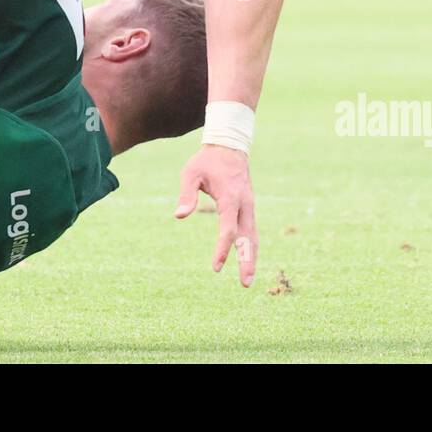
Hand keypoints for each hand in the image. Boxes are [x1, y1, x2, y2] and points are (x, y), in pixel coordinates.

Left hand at [175, 144, 256, 287]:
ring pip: (253, 236)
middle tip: (245, 284)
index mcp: (230, 197)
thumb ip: (186, 194)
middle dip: (247, 261)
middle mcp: (244, 204)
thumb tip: (179, 216)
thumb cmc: (207, 161)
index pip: (229, 229)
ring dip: (251, 258)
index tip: (216, 267)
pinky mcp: (248, 208)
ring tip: (247, 279)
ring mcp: (249, 207)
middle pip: (248, 237)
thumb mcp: (191, 173)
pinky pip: (251, 231)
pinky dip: (250, 247)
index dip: (223, 249)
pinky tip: (247, 260)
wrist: (229, 147)